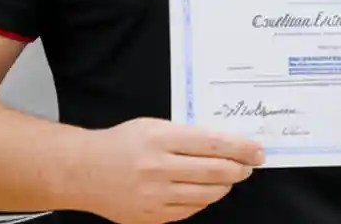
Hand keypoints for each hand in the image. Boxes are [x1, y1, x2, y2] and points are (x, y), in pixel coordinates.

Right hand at [74, 117, 264, 223]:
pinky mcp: (150, 216)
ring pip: (206, 195)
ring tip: (229, 178)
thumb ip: (186, 135)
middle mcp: (158, 168)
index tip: (257, 151)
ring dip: (224, 186)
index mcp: (160, 139)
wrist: (82, 171)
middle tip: (248, 165)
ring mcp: (154, 196)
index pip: (213, 144)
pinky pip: (189, 210)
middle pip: (215, 172)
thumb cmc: (121, 143)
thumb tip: (225, 144)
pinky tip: (205, 191)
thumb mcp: (153, 125)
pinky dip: (203, 200)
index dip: (241, 148)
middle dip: (239, 169)